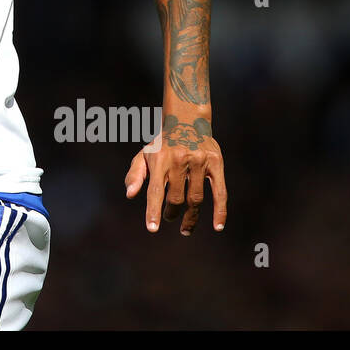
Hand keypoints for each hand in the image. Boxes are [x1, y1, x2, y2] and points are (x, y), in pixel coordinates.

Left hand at [124, 114, 226, 234]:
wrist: (187, 120)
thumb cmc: (162, 145)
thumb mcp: (144, 155)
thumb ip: (135, 174)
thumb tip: (130, 195)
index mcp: (159, 159)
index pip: (155, 190)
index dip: (153, 211)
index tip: (152, 228)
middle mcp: (179, 159)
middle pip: (176, 197)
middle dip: (171, 213)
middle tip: (168, 218)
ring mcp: (199, 161)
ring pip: (195, 198)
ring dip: (190, 217)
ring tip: (185, 228)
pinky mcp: (216, 162)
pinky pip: (220, 192)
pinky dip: (219, 211)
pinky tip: (217, 226)